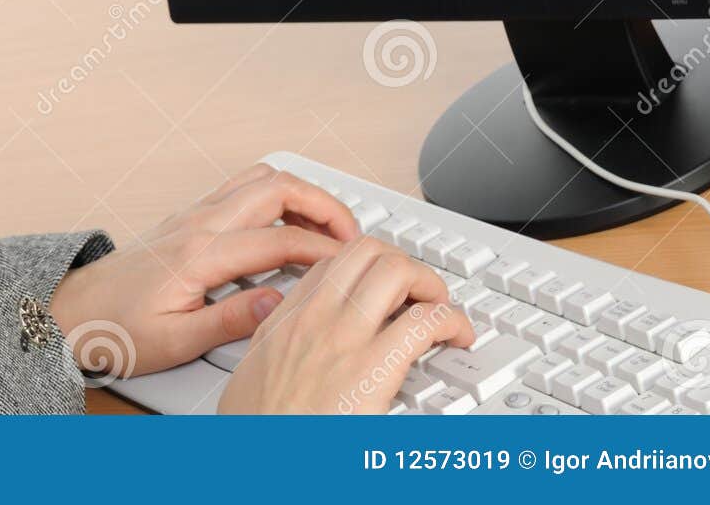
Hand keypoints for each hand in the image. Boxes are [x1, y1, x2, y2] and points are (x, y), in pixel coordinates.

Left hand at [47, 163, 359, 380]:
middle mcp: (197, 223)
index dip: (324, 252)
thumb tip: (278, 303)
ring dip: (301, 194)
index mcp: (199, 254)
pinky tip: (288, 225)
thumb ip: (229, 321)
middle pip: (276, 187)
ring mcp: (192, 215)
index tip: (350, 269)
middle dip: (324, 205)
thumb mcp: (174, 342)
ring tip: (327, 229)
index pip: (279, 239)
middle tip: (351, 237)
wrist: (72, 312)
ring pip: (259, 179)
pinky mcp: (188, 218)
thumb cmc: (116, 329)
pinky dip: (277, 196)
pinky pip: (242, 188)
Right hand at [216, 233, 475, 412]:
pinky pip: (426, 321)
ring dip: (429, 283)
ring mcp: (345, 337)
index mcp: (287, 319)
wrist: (261, 458)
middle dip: (402, 263)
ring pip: (396, 270)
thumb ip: (272, 347)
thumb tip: (282, 347)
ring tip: (440, 307)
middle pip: (366, 251)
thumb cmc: (258, 427)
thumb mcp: (253, 371)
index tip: (384, 288)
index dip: (367, 268)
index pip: (332, 263)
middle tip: (417, 292)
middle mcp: (316, 317)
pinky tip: (456, 336)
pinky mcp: (376, 368)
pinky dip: (452, 321)